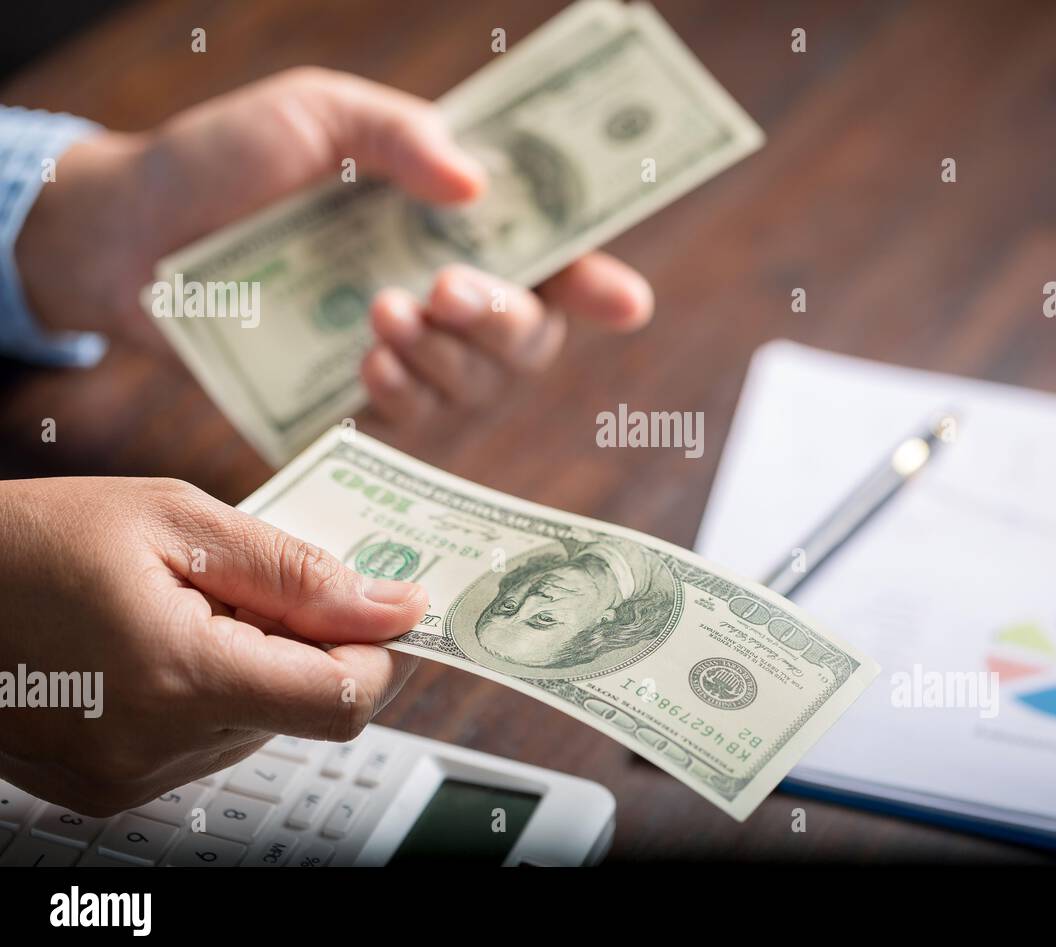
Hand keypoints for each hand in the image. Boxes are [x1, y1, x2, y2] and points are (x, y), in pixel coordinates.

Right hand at [0, 476, 427, 815]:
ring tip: (180, 611)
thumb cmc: (33, 542)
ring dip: (254, 666)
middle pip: (304, 711)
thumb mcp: (178, 521)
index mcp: (180, 680)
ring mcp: (128, 780)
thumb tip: (394, 607)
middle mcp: (157, 750)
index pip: (342, 702)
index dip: (374, 651)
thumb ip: (298, 572)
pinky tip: (156, 647)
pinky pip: (208, 742)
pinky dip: (209, 693)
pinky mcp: (108, 789)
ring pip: (260, 725)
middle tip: (240, 586)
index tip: (368, 607)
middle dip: (303, 646)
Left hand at [15, 67, 652, 414]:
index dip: (597, 282)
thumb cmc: (226, 162)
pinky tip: (367, 368)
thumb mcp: (313, 115)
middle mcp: (446, 288)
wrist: (132, 233)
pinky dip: (404, 397)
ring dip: (446, 357)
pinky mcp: (357, 397)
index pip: (553, 254)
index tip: (624, 299)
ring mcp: (407, 348)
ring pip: (480, 385)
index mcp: (453, 218)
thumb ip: (395, 135)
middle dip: (504, 319)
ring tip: (383, 315)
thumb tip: (476, 188)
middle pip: (531, 333)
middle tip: (449, 292)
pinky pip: (415, 422)